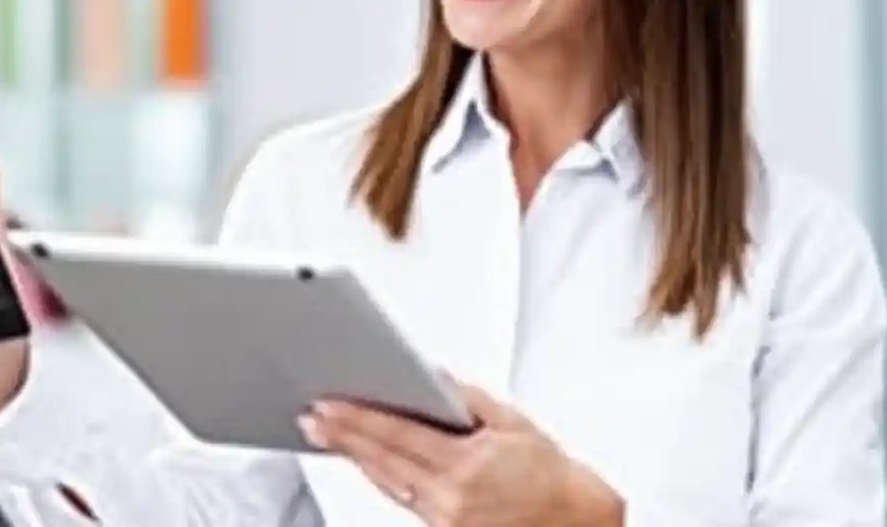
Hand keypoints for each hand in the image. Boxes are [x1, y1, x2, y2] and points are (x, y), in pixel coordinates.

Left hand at [297, 380, 623, 526]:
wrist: (576, 523)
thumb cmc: (551, 476)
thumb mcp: (514, 424)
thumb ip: (468, 399)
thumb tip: (431, 376)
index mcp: (466, 466)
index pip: (397, 435)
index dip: (357, 419)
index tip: (327, 404)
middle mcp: (450, 498)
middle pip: (381, 461)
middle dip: (342, 437)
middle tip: (310, 415)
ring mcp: (443, 520)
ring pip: (385, 482)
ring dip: (354, 456)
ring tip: (325, 431)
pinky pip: (400, 499)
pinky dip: (379, 476)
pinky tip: (363, 459)